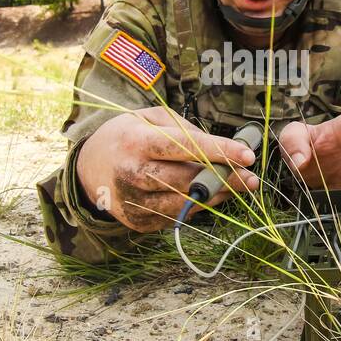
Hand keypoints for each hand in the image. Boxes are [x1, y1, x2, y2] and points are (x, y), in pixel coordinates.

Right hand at [76, 107, 257, 232]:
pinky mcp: (137, 222)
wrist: (88, 169)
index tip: (247, 155)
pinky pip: (176, 218)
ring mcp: (133, 202)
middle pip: (189, 181)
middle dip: (226, 180)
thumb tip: (220, 146)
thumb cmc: (126, 136)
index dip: (219, 152)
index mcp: (136, 141)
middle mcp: (132, 173)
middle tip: (251, 179)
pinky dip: (196, 208)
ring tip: (235, 188)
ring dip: (216, 198)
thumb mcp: (150, 118)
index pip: (185, 147)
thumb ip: (184, 128)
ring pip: (186, 204)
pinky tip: (207, 197)